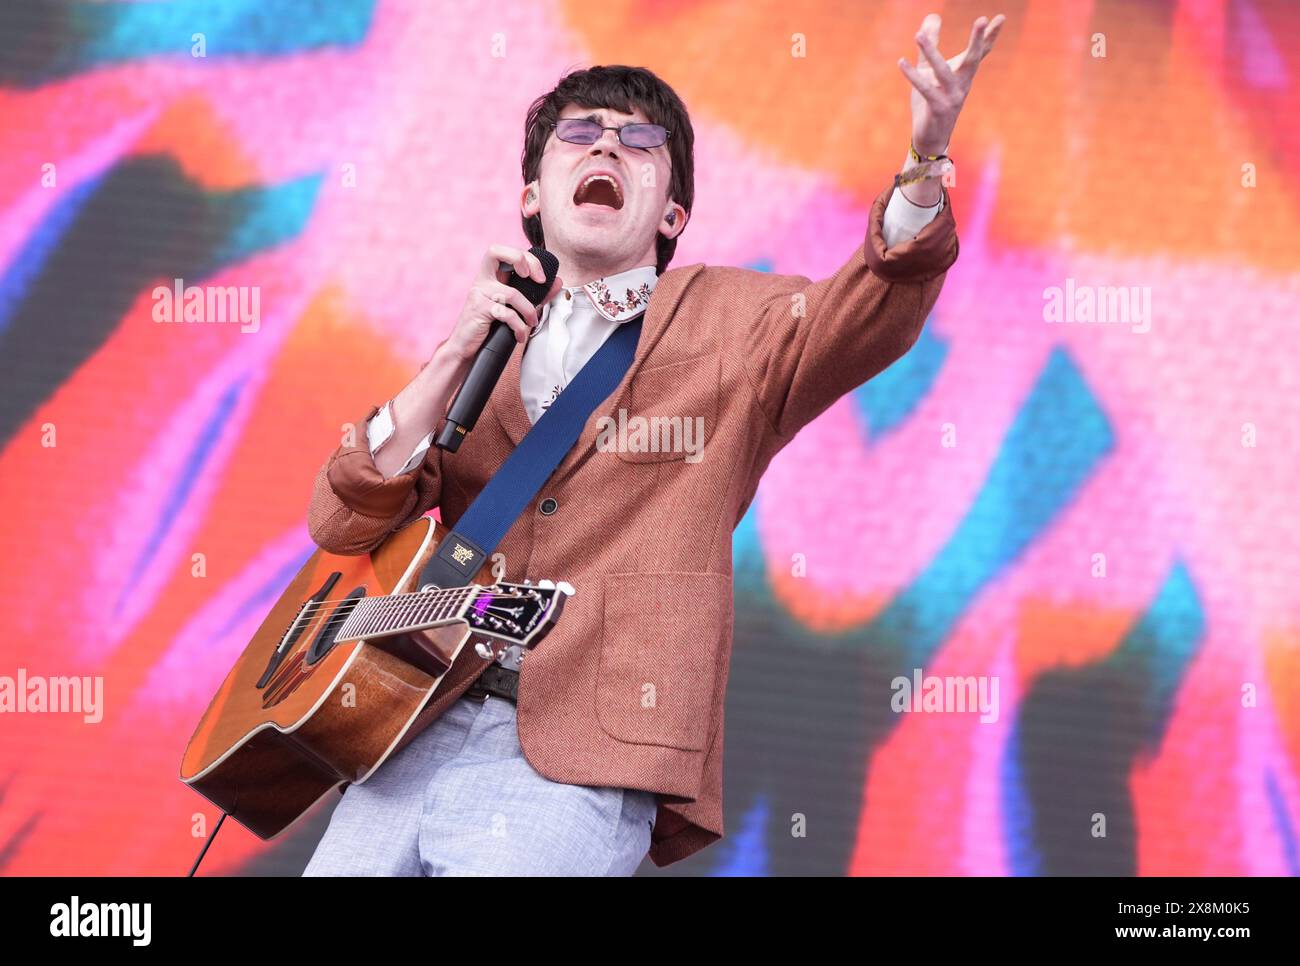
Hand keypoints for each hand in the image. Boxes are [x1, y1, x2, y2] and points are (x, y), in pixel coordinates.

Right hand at [443, 244, 563, 361]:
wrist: (467, 349)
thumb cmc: (491, 327)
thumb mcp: (516, 308)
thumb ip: (536, 294)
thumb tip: (558, 281)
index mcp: (490, 276)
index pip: (503, 251)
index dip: (524, 257)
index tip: (540, 277)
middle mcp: (482, 280)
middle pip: (495, 251)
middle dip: (522, 260)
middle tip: (539, 280)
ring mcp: (478, 293)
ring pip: (511, 293)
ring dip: (528, 310)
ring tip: (531, 323)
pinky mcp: (478, 310)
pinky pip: (506, 314)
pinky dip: (518, 327)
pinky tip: (519, 335)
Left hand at [899, 13, 1004, 156]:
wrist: (930, 138)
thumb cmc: (931, 102)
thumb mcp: (930, 69)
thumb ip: (931, 43)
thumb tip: (932, 16)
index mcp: (964, 74)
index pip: (980, 52)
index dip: (989, 36)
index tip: (1001, 18)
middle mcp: (962, 84)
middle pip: (971, 60)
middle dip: (977, 41)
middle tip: (981, 19)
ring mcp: (952, 97)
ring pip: (943, 72)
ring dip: (931, 52)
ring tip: (918, 34)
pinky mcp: (938, 109)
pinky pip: (925, 89)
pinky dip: (913, 76)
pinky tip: (901, 62)